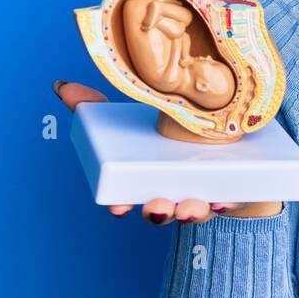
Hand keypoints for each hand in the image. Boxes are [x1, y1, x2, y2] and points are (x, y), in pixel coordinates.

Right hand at [52, 79, 283, 222]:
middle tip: (155, 208)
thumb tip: (63, 86)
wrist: (227, 138)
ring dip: (191, 211)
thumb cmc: (170, 132)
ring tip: (190, 206)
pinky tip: (226, 197)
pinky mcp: (235, 186)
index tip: (119, 208)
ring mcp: (204, 192)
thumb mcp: (134, 117)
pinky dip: (229, 199)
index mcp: (147, 179)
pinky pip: (233, 198)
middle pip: (163, 209)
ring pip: (196, 208)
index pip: (129, 199)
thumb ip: (96, 105)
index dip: (121, 206)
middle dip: (158, 211)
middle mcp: (174, 191)